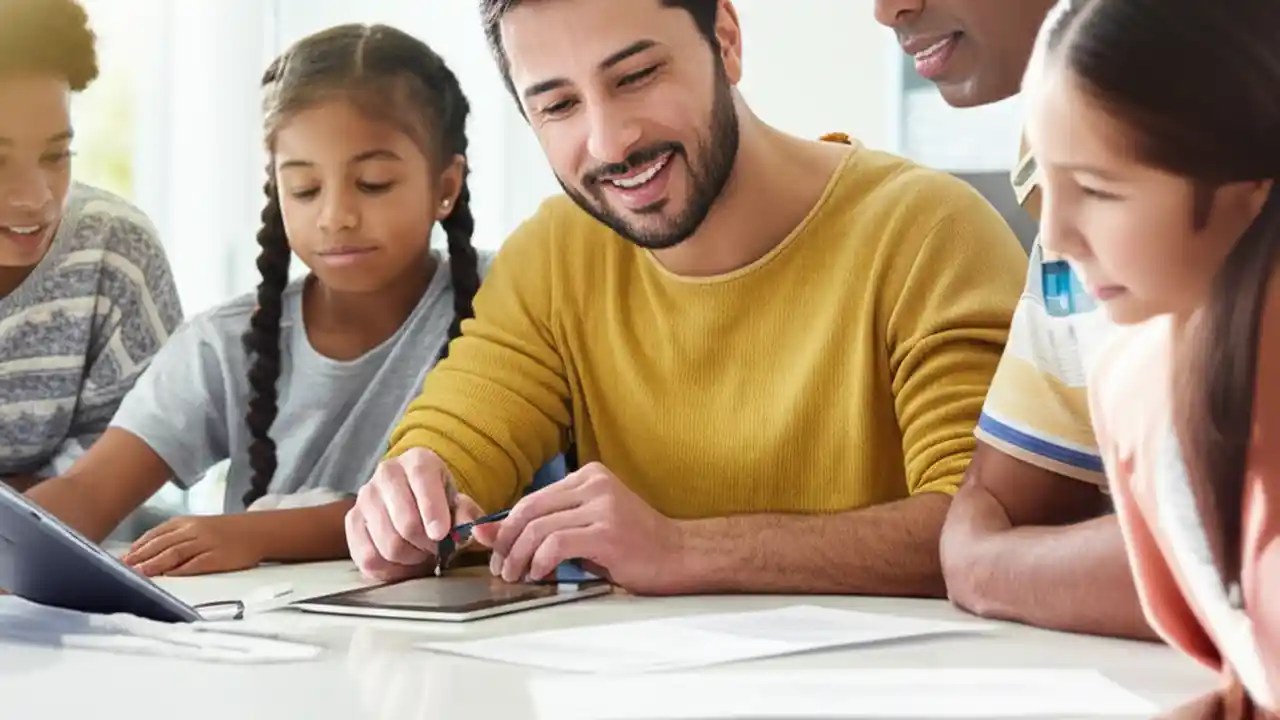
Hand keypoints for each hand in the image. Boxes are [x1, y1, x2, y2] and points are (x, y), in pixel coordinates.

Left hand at [123, 515, 262, 576]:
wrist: (257, 531)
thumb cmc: (225, 532)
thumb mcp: (198, 527)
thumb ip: (174, 537)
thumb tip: (146, 553)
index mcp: (185, 523)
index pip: (154, 535)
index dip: (136, 548)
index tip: (120, 560)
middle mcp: (193, 531)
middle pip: (160, 545)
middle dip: (139, 558)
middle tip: (121, 569)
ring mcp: (205, 544)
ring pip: (173, 554)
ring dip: (153, 565)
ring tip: (137, 575)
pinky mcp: (217, 558)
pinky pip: (194, 564)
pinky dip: (178, 571)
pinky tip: (166, 577)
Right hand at [346, 448, 483, 581]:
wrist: (413, 502)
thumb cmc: (440, 503)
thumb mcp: (460, 504)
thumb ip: (467, 516)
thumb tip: (465, 532)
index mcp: (418, 461)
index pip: (422, 479)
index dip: (432, 510)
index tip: (440, 534)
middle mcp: (387, 473)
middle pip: (405, 522)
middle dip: (426, 545)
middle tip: (436, 550)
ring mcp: (365, 497)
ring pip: (388, 544)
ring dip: (410, 559)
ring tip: (421, 555)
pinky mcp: (352, 521)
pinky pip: (367, 557)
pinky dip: (389, 570)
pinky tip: (402, 565)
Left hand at [477, 463, 683, 593]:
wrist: (679, 556)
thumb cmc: (633, 545)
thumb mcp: (585, 528)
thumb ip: (543, 527)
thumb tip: (486, 532)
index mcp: (589, 476)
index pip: (532, 498)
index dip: (505, 526)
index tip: (495, 550)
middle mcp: (594, 484)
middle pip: (529, 509)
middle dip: (506, 542)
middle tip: (500, 567)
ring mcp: (603, 506)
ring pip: (538, 527)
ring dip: (519, 556)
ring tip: (516, 575)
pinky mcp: (607, 531)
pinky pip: (557, 543)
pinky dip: (540, 561)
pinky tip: (541, 574)